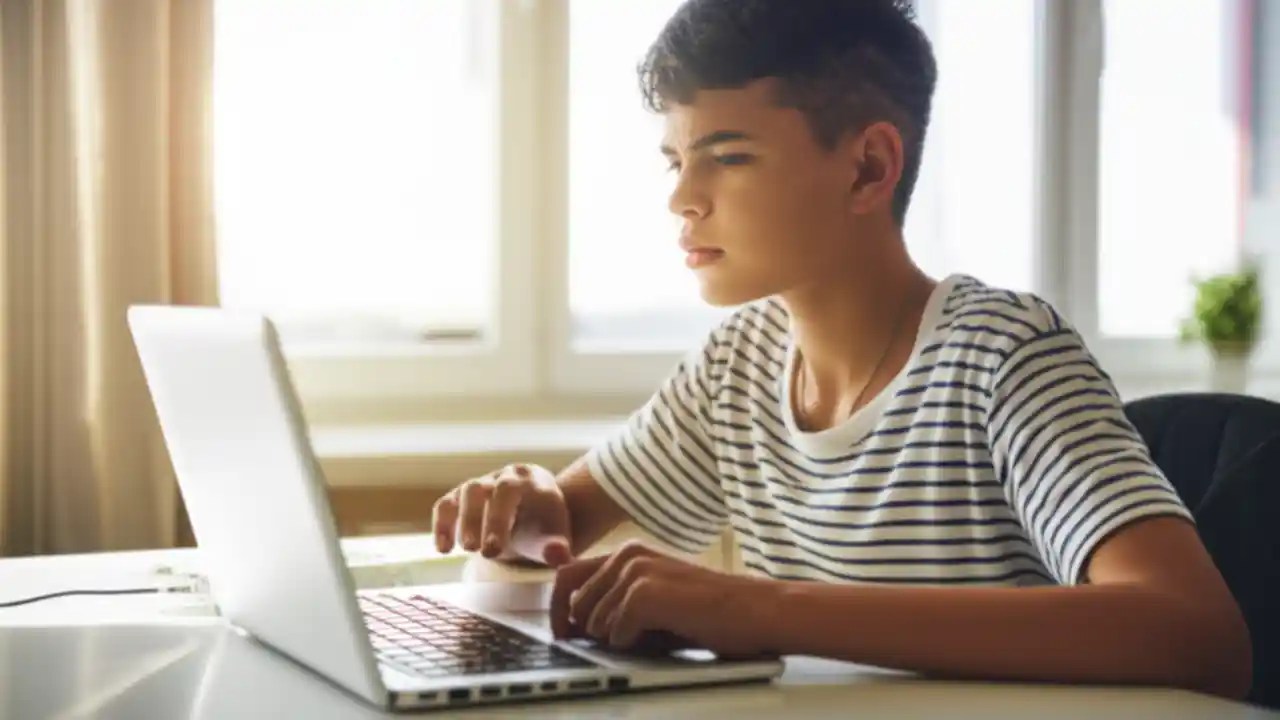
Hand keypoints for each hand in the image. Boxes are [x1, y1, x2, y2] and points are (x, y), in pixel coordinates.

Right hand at [432, 463, 572, 566]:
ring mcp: (483, 485)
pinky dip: (442, 524)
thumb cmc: (546, 527)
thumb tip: (558, 556)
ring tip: (460, 550)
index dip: (497, 518)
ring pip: (463, 492)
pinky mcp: (464, 497)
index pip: (509, 490)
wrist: (538, 516)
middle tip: (474, 550)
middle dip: (474, 519)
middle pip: (479, 488)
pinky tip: (443, 549)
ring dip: (459, 521)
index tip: (493, 550)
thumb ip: (557, 548)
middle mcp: (503, 477)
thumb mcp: (555, 538)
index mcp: (529, 481)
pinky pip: (447, 504)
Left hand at [550, 540, 779, 658]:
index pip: (566, 575)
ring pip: (593, 622)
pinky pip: (615, 633)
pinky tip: (665, 633)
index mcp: (628, 553)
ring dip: (616, 638)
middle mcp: (627, 554)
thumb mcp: (655, 598)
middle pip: (571, 600)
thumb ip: (615, 601)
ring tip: (654, 634)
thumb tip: (573, 624)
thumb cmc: (712, 611)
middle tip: (606, 645)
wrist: (755, 611)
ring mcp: (634, 571)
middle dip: (582, 629)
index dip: (558, 608)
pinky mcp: (644, 594)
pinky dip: (634, 644)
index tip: (562, 633)